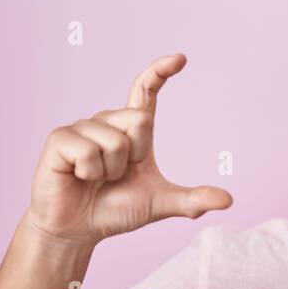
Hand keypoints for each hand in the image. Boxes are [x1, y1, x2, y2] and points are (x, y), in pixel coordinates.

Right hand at [26, 53, 232, 244]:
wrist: (78, 230)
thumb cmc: (115, 210)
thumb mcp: (159, 204)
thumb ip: (192, 200)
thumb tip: (228, 200)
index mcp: (130, 129)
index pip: (146, 91)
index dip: (160, 72)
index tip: (180, 59)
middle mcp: (106, 121)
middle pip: (139, 121)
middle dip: (133, 157)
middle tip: (116, 176)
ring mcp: (80, 127)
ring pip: (115, 141)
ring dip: (109, 171)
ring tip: (95, 179)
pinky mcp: (59, 139)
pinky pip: (88, 151)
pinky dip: (89, 173)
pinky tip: (78, 178)